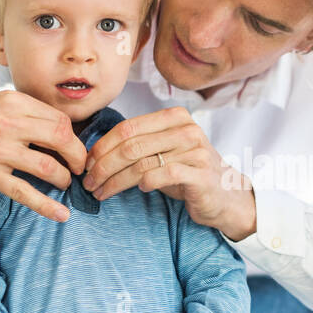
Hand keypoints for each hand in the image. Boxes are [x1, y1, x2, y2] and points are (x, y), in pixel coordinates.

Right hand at [0, 91, 87, 222]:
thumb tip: (61, 131)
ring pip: (47, 168)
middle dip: (77, 158)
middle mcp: (7, 123)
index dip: (74, 138)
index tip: (75, 150)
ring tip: (64, 185)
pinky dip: (46, 206)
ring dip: (63, 180)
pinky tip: (61, 215)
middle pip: (61, 139)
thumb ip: (25, 113)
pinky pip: (24, 192)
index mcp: (13, 102)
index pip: (60, 120)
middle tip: (78, 169)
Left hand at [81, 107, 256, 240]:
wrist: (225, 195)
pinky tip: (139, 190)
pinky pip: (162, 175)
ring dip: (115, 181)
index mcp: (174, 117)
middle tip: (89, 182)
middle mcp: (187, 129)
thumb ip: (138, 145)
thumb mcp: (163, 152)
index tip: (87, 164)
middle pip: (130, 146)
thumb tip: (94, 153)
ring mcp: (196, 150)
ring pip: (141, 163)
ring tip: (102, 192)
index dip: (102, 146)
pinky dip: (145, 183)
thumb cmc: (187, 173)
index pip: (127, 128)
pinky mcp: (201, 174)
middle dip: (103, 166)